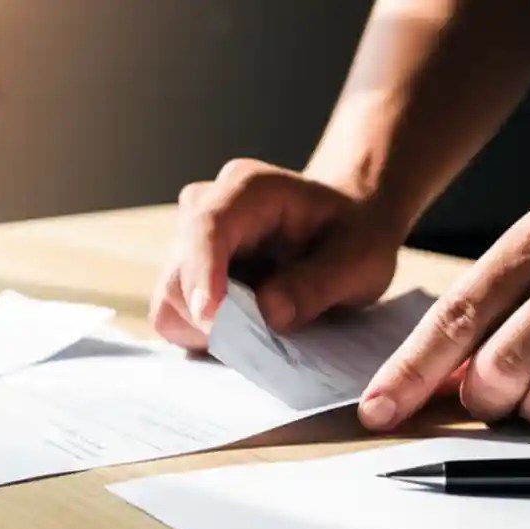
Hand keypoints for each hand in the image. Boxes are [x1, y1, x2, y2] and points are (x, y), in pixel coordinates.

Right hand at [149, 159, 407, 349]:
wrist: (341, 229)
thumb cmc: (353, 236)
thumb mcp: (360, 259)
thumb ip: (317, 283)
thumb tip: (269, 312)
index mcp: (248, 189)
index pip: (207, 228)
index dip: (204, 275)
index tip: (212, 318)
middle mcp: (204, 208)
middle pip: (177, 273)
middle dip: (211, 317)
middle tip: (265, 339)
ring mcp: (188, 242)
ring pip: (169, 300)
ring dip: (207, 330)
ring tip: (261, 329)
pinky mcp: (184, 275)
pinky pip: (173, 316)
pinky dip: (203, 335)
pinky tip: (245, 327)